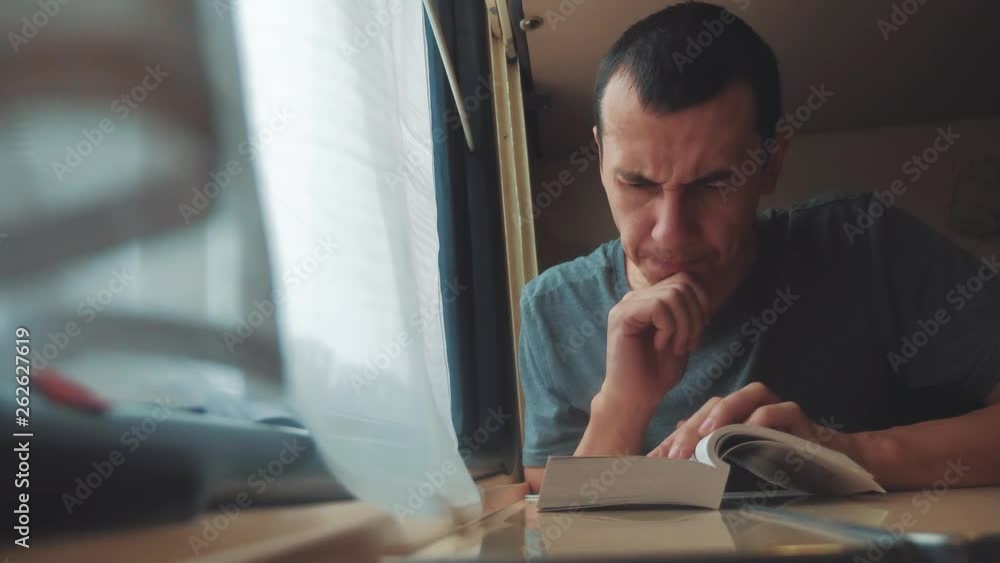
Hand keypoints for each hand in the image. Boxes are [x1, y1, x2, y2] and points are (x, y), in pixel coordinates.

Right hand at [598, 273, 709, 411]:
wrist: (636, 398)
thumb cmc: (658, 372)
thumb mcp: (682, 336)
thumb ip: (688, 312)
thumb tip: (704, 291)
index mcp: (649, 299)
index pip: (684, 278)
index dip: (702, 301)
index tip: (701, 330)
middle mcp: (635, 297)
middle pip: (681, 284)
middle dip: (696, 316)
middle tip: (690, 344)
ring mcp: (626, 305)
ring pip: (672, 295)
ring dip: (684, 325)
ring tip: (678, 347)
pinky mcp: (622, 317)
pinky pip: (658, 307)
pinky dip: (669, 328)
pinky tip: (661, 345)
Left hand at [648, 382, 855, 459]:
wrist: (830, 463)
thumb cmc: (781, 458)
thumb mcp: (739, 457)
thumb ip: (709, 445)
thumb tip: (674, 436)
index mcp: (736, 413)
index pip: (700, 416)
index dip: (678, 436)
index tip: (658, 460)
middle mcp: (753, 405)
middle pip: (718, 404)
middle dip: (694, 428)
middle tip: (677, 454)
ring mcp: (777, 406)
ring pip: (749, 395)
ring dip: (725, 412)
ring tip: (707, 434)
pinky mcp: (800, 416)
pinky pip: (781, 410)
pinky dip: (764, 417)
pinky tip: (749, 430)